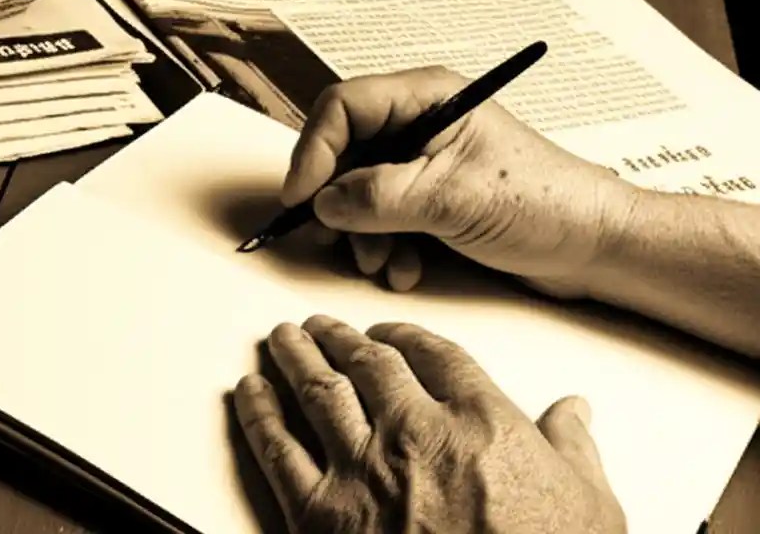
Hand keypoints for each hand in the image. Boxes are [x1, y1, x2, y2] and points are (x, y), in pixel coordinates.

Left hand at [233, 316, 624, 533]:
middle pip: (368, 364)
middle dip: (340, 337)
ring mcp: (362, 472)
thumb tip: (575, 411)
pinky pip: (277, 448)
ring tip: (282, 339)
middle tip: (322, 325)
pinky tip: (248, 392)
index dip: (406, 336)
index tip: (390, 332)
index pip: (435, 356)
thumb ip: (576, 450)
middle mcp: (415, 435)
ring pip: (317, 391)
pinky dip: (257, 413)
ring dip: (296, 357)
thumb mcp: (590, 509)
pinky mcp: (319, 515)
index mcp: (481, 423)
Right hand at [284, 66, 636, 294]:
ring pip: (356, 193)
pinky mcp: (428, 199)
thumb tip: (323, 204)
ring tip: (383, 263)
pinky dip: (383, 246)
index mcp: (427, 98)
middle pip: (342, 153)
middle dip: (336, 203)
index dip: (313, 152)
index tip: (302, 198)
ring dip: (361, 234)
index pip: (342, 108)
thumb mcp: (452, 199)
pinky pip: (379, 219)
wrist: (594, 246)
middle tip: (330, 240)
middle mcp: (419, 124)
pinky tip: (406, 268)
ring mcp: (422, 163)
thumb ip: (380, 198)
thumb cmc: (544, 203)